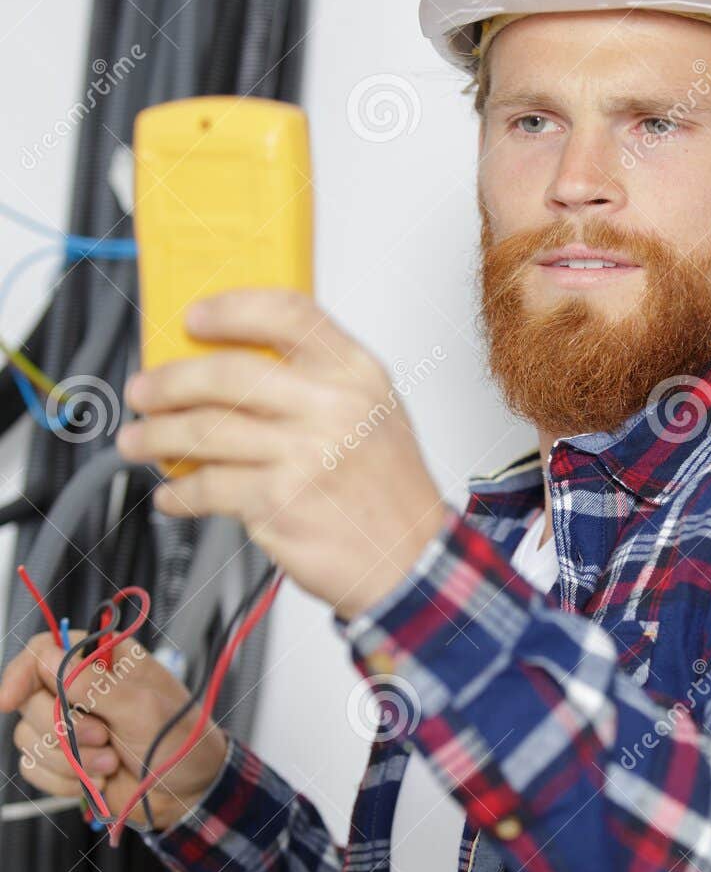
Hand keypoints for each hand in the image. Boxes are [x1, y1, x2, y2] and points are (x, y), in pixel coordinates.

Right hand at [0, 632, 228, 830]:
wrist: (190, 792)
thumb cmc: (180, 742)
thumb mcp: (143, 707)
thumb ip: (93, 684)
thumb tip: (47, 657)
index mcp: (102, 662)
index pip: (42, 651)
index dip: (21, 673)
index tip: (9, 698)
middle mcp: (79, 691)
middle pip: (29, 698)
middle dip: (63, 727)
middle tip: (104, 737)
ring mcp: (69, 728)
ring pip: (27, 737)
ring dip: (69, 758)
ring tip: (111, 763)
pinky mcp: (64, 762)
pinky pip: (34, 768)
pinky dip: (64, 780)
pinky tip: (98, 779)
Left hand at [115, 289, 451, 619]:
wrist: (410, 561)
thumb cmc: (388, 490)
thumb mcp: (374, 412)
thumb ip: (320, 379)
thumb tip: (236, 364)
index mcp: (356, 375)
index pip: (288, 314)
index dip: (231, 310)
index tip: (195, 318)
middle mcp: (331, 408)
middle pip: (228, 373)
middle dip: (169, 381)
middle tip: (144, 391)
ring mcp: (303, 455)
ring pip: (206, 431)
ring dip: (158, 437)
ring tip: (139, 441)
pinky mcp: (278, 502)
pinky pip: (209, 487)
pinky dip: (180, 493)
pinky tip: (173, 494)